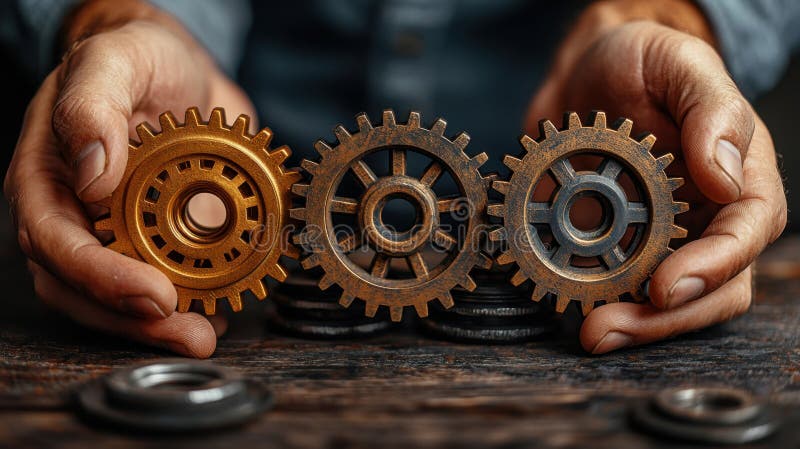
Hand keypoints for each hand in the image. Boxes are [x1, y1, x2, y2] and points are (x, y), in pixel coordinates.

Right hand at [3, 2, 253, 357]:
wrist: (182, 68)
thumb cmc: (139, 57)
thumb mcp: (114, 60)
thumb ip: (92, 107)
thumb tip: (90, 174)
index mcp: (49, 176)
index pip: (56, 242)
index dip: (99, 277)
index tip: (151, 295)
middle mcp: (75, 214)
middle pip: (84, 287)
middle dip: (134, 320)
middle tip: (189, 334)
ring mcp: (114, 232)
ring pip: (119, 298)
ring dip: (159, 327)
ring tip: (205, 335)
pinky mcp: (156, 239)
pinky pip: (162, 284)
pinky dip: (186, 307)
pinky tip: (218, 315)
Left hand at [528, 13, 786, 352]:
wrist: (587, 70)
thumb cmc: (641, 59)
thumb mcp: (678, 64)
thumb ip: (711, 113)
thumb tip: (725, 176)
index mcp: (738, 176)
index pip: (745, 234)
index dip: (712, 269)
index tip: (666, 286)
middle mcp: (708, 215)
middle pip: (712, 288)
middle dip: (666, 317)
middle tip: (612, 326)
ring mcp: (665, 236)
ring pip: (668, 302)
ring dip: (633, 324)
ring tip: (591, 331)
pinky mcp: (619, 244)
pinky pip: (618, 286)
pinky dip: (598, 303)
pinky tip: (568, 306)